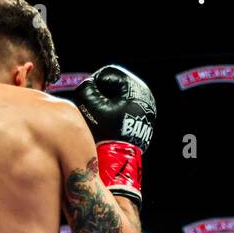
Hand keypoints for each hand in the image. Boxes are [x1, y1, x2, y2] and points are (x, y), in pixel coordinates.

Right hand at [70, 65, 155, 203]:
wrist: (121, 158)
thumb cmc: (106, 130)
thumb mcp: (90, 104)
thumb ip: (87, 87)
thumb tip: (90, 84)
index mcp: (134, 87)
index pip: (107, 74)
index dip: (93, 84)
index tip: (87, 98)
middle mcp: (144, 95)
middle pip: (115, 85)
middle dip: (102, 94)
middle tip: (93, 107)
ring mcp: (147, 108)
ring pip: (121, 97)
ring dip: (108, 103)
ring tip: (101, 116)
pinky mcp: (145, 119)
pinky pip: (127, 109)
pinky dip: (117, 113)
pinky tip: (110, 123)